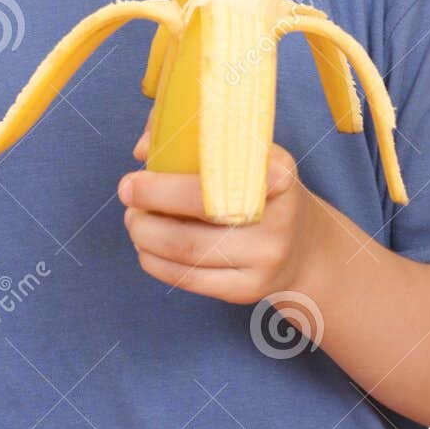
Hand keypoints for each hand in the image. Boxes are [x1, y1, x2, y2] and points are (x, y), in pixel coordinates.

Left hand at [117, 113, 320, 308]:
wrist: (302, 248)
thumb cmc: (258, 191)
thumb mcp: (246, 157)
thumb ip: (194, 139)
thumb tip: (144, 147)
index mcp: (279, 172)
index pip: (232, 163)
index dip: (188, 164)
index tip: (141, 162)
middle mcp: (278, 216)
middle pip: (202, 208)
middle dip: (151, 199)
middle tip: (127, 189)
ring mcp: (265, 257)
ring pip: (188, 248)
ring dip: (146, 233)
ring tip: (134, 219)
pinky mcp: (246, 289)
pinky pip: (188, 278)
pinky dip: (155, 261)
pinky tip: (146, 247)